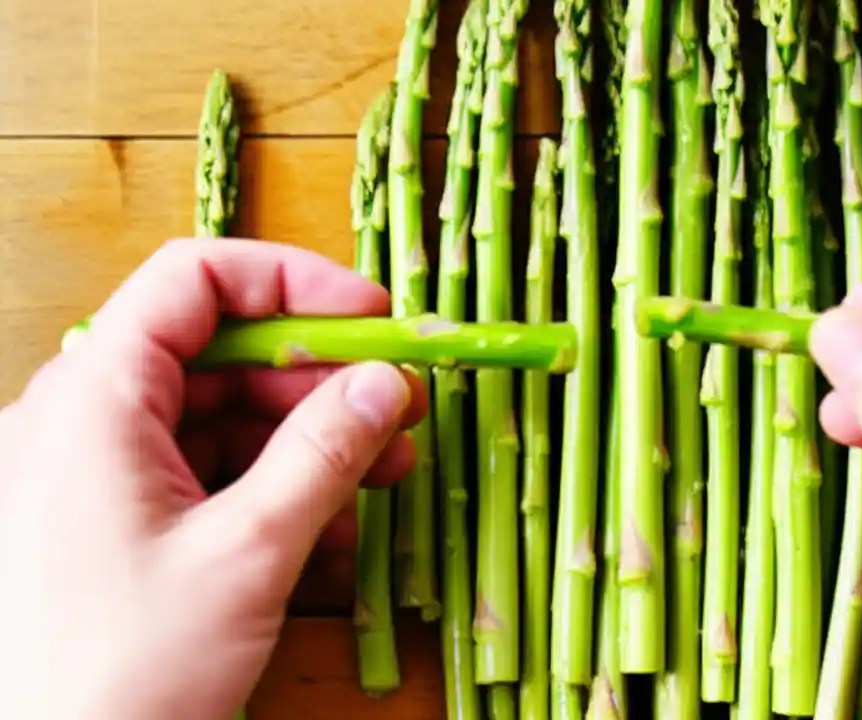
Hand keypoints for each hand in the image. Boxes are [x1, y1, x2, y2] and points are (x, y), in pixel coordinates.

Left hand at [0, 239, 425, 719]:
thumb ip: (326, 450)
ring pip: (216, 419)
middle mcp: (80, 422)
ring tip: (385, 470)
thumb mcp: (249, 552)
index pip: (195, 280)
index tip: (374, 318)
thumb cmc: (124, 673)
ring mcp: (90, 477)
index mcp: (93, 400)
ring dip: (306, 438)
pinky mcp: (109, 527)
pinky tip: (330, 525)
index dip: (294, 282)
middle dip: (317, 376)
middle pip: (216, 353)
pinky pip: (199, 478)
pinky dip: (268, 489)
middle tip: (399, 405)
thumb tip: (388, 379)